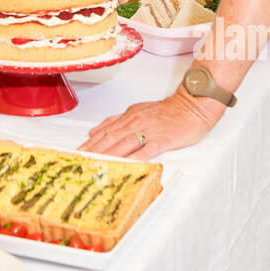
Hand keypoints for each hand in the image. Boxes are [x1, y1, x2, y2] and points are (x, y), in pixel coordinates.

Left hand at [80, 88, 224, 159]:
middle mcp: (135, 122)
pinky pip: (146, 149)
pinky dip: (135, 157)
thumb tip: (95, 131)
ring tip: (95, 164)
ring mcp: (149, 130)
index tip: (77, 153)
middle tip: (80, 161)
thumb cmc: (167, 111)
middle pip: (110, 138)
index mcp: (128, 117)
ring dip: (108, 155)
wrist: (192, 106)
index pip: (104, 131)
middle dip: (93, 151)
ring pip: (124, 144)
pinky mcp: (163, 139)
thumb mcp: (137, 111)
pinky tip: (126, 164)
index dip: (90, 143)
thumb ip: (116, 121)